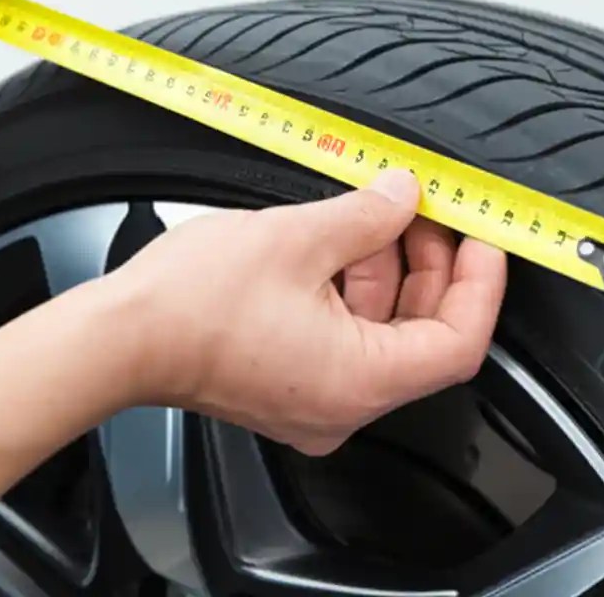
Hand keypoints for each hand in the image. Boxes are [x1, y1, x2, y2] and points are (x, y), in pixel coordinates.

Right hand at [109, 169, 507, 455]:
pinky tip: (339, 241)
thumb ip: (366, 214)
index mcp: (360, 382)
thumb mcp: (297, 238)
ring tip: (374, 212)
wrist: (120, 338)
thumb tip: (403, 196)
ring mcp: (314, 401)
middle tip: (426, 210)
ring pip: (382, 333)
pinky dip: (352, 291)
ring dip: (388, 271)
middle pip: (423, 336)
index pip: (459, 342)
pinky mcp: (288, 386)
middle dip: (431, 267)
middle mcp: (344, 406)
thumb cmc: (190, 306)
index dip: (480, 284)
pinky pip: (344, 339)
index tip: (483, 238)